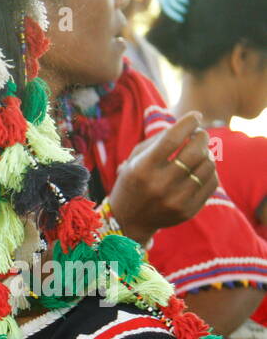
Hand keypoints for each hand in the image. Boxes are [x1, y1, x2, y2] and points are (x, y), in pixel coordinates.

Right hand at [109, 111, 217, 244]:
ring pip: (208, 166)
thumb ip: (159, 139)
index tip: (196, 116)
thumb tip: (191, 125)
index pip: (172, 138)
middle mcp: (159, 185)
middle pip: (195, 151)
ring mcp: (175, 201)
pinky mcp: (187, 211)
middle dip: (201, 137)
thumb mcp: (135, 159)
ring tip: (199, 154)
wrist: (128, 221)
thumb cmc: (133, 182)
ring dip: (207, 154)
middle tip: (199, 135)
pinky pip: (211, 183)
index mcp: (143, 169)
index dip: (189, 122)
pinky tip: (200, 170)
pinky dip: (209, 171)